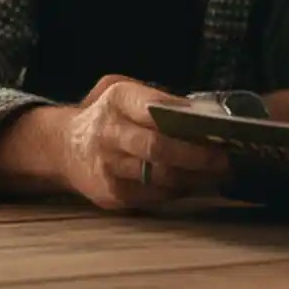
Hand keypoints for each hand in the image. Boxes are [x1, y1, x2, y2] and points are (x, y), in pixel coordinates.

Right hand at [61, 75, 229, 209]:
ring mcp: (109, 167)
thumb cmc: (110, 116)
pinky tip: (195, 183)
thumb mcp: (126, 93)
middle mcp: (109, 133)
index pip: (153, 107)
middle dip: (196, 155)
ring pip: (160, 177)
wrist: (64, 148)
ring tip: (219, 172)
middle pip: (158, 148)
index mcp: (117, 100)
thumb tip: (201, 114)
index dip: (185, 117)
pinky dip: (179, 190)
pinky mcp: (112, 195)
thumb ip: (158, 98)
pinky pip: (154, 196)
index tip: (213, 124)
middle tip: (224, 158)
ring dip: (195, 177)